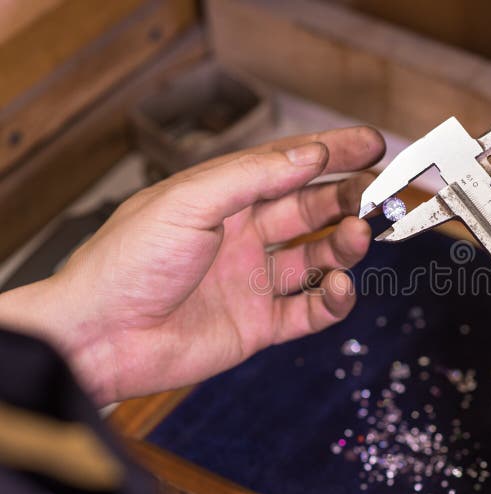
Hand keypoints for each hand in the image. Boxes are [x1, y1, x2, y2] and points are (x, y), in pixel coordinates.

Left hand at [0, 126, 384, 404]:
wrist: (97, 337)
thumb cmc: (126, 261)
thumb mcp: (189, 200)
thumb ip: (253, 176)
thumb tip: (311, 154)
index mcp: (223, 199)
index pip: (288, 166)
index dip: (331, 152)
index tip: (371, 144)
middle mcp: (242, 237)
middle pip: (310, 210)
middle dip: (347, 197)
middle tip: (378, 193)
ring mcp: (251, 282)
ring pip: (316, 258)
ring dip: (344, 245)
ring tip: (361, 235)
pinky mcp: (257, 325)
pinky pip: (308, 310)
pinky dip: (331, 300)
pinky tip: (339, 287)